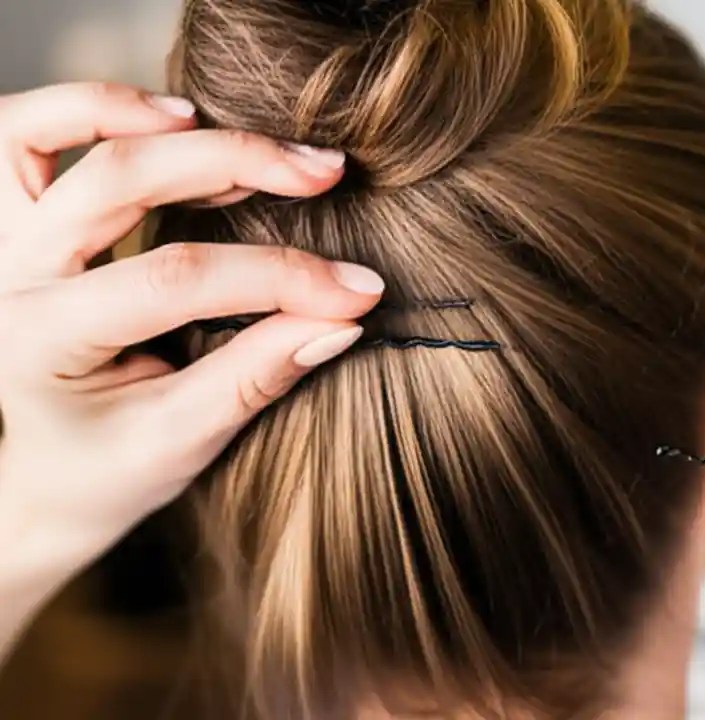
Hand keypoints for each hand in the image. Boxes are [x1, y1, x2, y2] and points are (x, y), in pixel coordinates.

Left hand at [0, 83, 382, 636]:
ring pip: (42, 132)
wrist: (36, 479)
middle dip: (235, 162)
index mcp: (43, 342)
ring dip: (134, 111)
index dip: (279, 276)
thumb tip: (343, 319)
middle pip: (117, 177)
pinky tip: (167, 119)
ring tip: (218, 120)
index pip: (176, 279)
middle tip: (326, 170)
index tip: (360, 289)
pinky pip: (17, 134)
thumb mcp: (182, 440)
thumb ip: (256, 375)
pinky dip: (86, 109)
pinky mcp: (5, 218)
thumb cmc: (107, 469)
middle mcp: (7, 277)